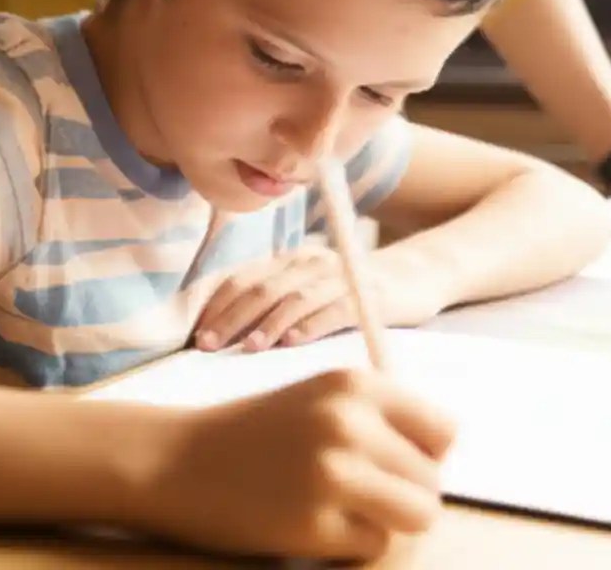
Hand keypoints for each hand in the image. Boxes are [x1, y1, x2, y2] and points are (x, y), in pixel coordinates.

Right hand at [140, 369, 454, 559]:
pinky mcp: (314, 525)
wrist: (175, 461)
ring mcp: (333, 475)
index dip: (424, 453)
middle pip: (433, 479)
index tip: (393, 462)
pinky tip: (309, 521)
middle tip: (357, 493)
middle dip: (403, 493)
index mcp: (355, 385)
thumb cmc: (254, 433)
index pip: (444, 430)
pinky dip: (348, 544)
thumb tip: (439, 460)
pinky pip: (373, 546)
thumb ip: (376, 418)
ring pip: (419, 515)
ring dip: (388, 521)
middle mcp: (349, 423)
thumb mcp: (318, 399)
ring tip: (346, 510)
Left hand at [193, 245, 442, 352]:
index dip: (217, 307)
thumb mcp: (309, 289)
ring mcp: (340, 279)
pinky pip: (335, 309)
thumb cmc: (351, 292)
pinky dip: (312, 325)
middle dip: (231, 319)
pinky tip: (294, 342)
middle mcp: (310, 264)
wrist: (414, 276)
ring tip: (247, 348)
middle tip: (208, 346)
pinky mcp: (369, 297)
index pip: (244, 280)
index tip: (195, 336)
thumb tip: (226, 334)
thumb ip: (273, 302)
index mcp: (289, 262)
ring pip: (296, 299)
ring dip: (268, 324)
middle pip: (263, 289)